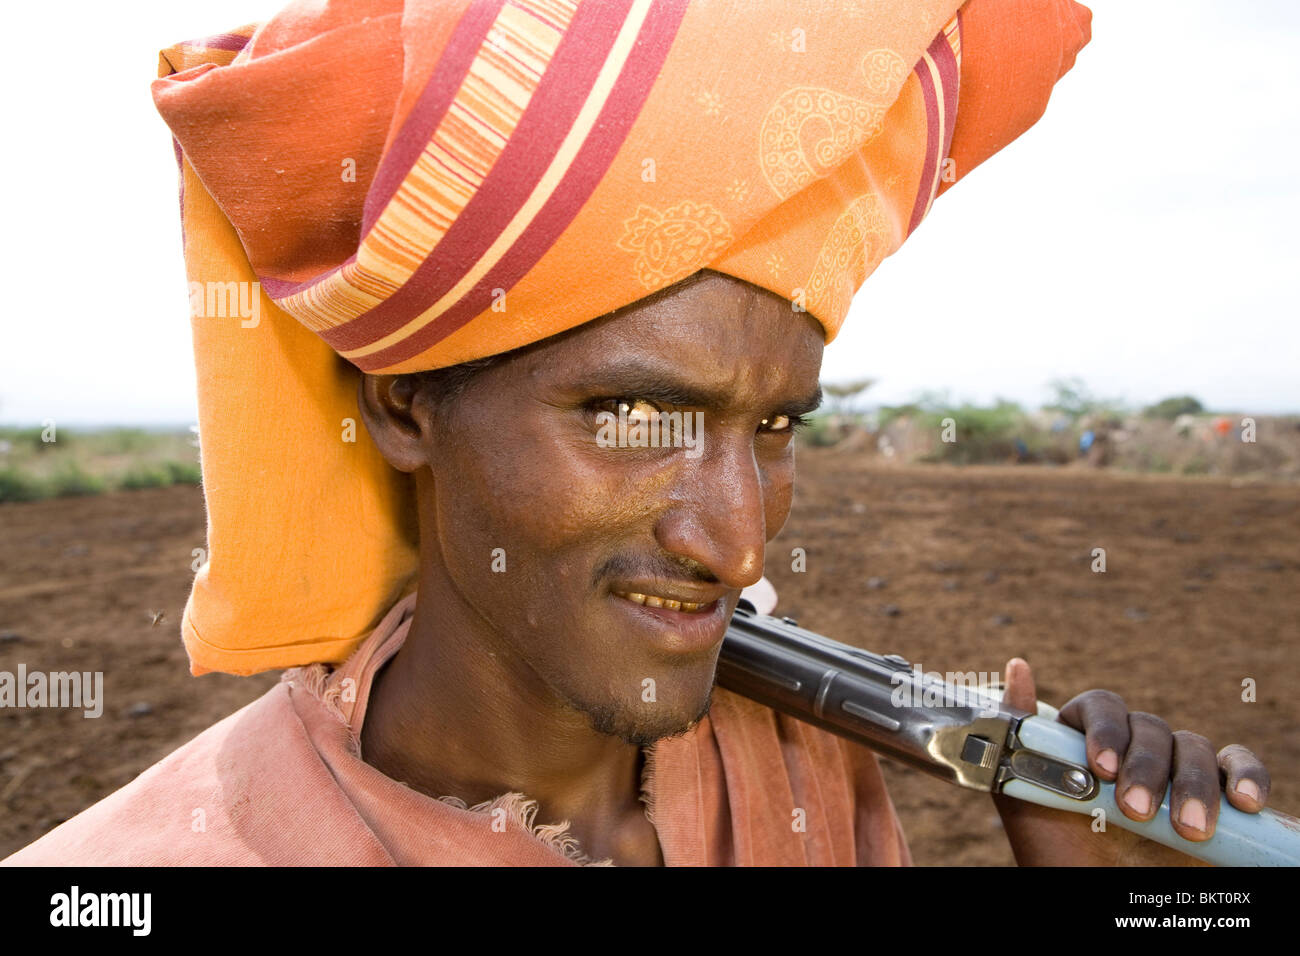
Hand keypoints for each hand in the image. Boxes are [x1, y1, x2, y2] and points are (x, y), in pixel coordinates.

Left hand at [992, 658, 1271, 865]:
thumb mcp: (1024, 799)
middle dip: (1145, 769)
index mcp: (1087, 739)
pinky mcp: (1216, 794)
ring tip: (1188, 828)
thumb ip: (1016, 734)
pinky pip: (1238, 766)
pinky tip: (1243, 802)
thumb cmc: (1060, 854)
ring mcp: (1176, 769)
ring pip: (1193, 746)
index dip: (1105, 730)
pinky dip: (1245, 776)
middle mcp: (1133, 748)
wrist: (1098, 892)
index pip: (1101, 707)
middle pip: (1150, 728)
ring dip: (1193, 783)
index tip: (1101, 768)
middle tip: (1137, 811)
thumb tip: (1017, 668)